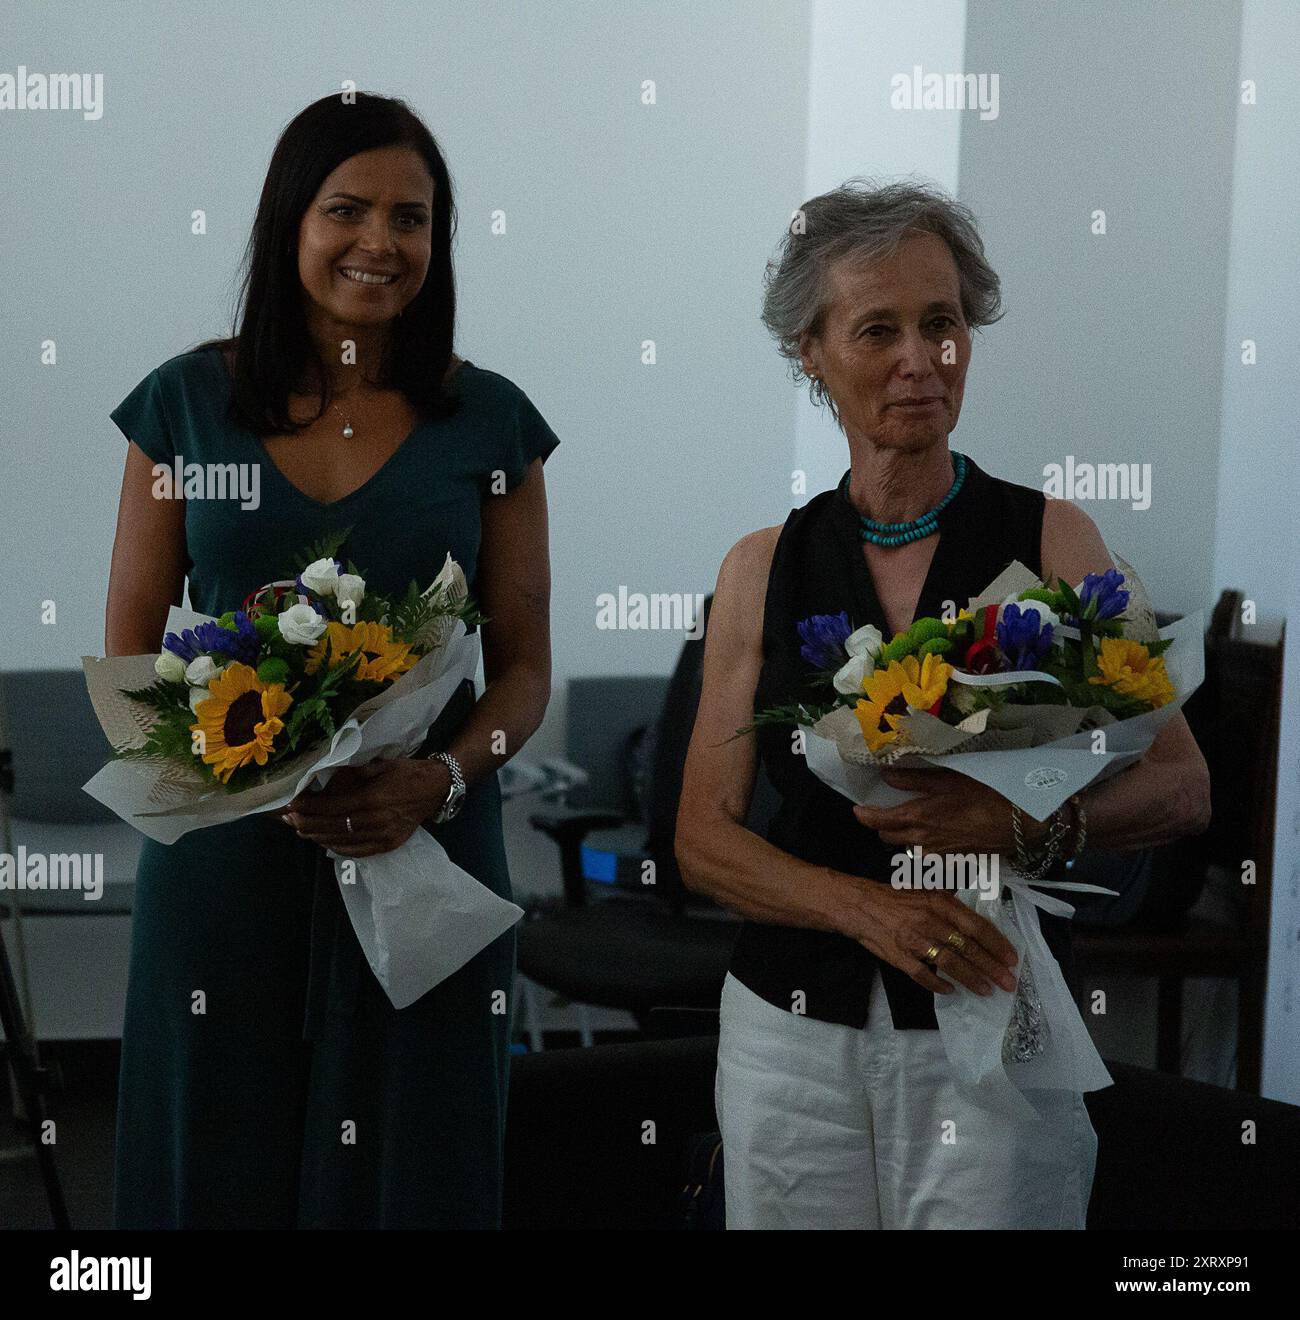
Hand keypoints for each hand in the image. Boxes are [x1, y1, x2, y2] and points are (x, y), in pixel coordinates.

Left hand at [277, 758, 451, 858]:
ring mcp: (383, 836)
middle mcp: (376, 821)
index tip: (293, 804)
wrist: (436, 788)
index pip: (333, 807)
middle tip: (289, 819)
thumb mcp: (379, 765)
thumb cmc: (407, 772)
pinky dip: (337, 848)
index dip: (310, 807)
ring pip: (342, 841)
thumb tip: (324, 779)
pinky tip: (325, 842)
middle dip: (308, 823)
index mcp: (373, 799)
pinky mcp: (388, 845)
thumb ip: (352, 774)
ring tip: (301, 830)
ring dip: (318, 836)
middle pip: (333, 826)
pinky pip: (357, 851)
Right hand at [844, 880, 1018, 997]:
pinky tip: (951, 991)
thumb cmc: (895, 898)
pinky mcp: (899, 957)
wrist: (859, 905)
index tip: (1012, 959)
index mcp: (939, 903)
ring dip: (971, 979)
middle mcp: (929, 921)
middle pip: (967, 948)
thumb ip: (952, 904)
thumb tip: (978, 919)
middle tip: (1009, 983)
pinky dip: (938, 985)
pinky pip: (923, 975)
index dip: (996, 944)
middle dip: (991, 968)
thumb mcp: (926, 891)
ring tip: (986, 991)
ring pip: (950, 963)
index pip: (976, 925)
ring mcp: (914, 941)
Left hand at [852, 766, 1045, 855]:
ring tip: (912, 824)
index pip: (877, 822)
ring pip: (906, 850)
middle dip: (882, 827)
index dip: (863, 815)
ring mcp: (935, 856)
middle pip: (887, 838)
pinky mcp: (950, 864)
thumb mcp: (947, 779)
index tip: (857, 809)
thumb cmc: (984, 795)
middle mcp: (921, 841)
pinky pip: (926, 859)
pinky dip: (923, 850)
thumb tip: (886, 775)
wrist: (1018, 824)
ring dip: (903, 839)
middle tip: (888, 812)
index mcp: (916, 817)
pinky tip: (934, 838)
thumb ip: (913, 780)